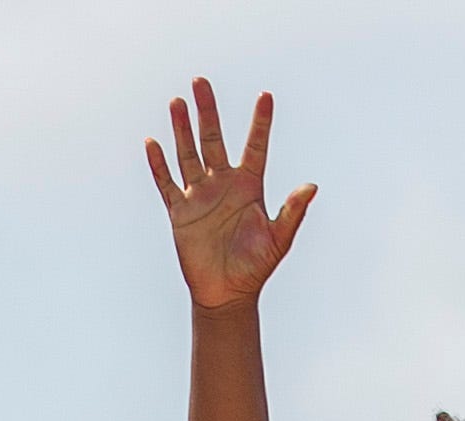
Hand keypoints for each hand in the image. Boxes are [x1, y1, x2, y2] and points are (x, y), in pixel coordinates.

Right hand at [146, 81, 315, 310]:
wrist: (227, 295)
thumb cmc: (256, 268)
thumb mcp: (279, 240)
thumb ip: (293, 212)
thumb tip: (312, 186)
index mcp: (249, 187)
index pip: (256, 146)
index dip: (261, 123)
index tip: (266, 96)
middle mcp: (223, 184)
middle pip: (213, 140)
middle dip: (207, 112)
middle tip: (200, 81)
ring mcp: (200, 195)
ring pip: (188, 154)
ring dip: (182, 130)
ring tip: (177, 102)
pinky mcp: (180, 212)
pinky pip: (167, 183)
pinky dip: (159, 165)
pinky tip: (152, 143)